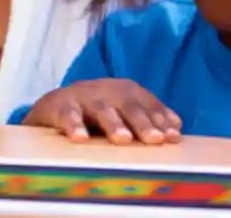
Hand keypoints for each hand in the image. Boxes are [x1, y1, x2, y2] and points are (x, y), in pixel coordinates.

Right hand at [23, 79, 181, 144]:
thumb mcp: (123, 113)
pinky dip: (74, 125)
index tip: (172, 137)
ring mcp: (83, 96)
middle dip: (143, 122)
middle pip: (128, 106)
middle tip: (154, 139)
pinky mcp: (60, 105)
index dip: (161, 119)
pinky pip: (68, 115)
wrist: (54, 104)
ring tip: (123, 139)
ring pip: (101, 109)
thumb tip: (176, 129)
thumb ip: (147, 119)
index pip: (148, 104)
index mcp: (126, 91)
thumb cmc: (97, 113)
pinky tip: (80, 138)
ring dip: (113, 124)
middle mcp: (107, 90)